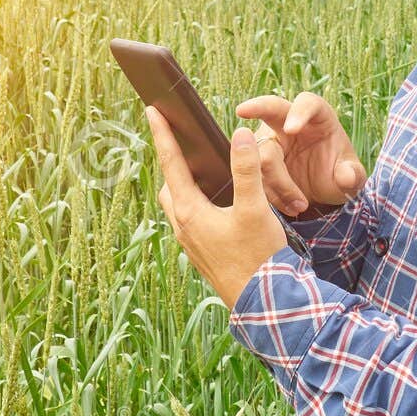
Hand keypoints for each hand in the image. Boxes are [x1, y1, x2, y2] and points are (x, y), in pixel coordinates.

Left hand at [146, 105, 287, 307]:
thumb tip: (240, 134)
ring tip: (202, 170)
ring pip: (179, 206)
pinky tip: (218, 205)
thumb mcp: (255, 208)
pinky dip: (197, 204)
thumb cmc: (259, 258)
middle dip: (172, 162)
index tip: (152, 110)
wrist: (265, 305)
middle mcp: (184, 227)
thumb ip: (247, 169)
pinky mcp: (203, 255)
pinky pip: (191, 221)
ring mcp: (192, 244)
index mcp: (190, 212)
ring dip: (185, 185)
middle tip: (179, 141)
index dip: (162, 135)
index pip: (171, 163)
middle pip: (169, 186)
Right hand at [233, 91, 366, 216]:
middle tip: (242, 110)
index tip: (291, 128)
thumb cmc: (339, 174)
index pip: (307, 103)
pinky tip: (289, 207)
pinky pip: (255, 175)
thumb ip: (352, 176)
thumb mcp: (352, 177)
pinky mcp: (257, 159)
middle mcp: (289, 121)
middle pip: (270, 108)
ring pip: (262, 155)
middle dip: (256, 107)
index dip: (298, 112)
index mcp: (318, 116)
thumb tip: (346, 176)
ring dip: (278, 183)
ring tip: (300, 205)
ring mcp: (271, 139)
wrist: (323, 192)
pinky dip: (271, 194)